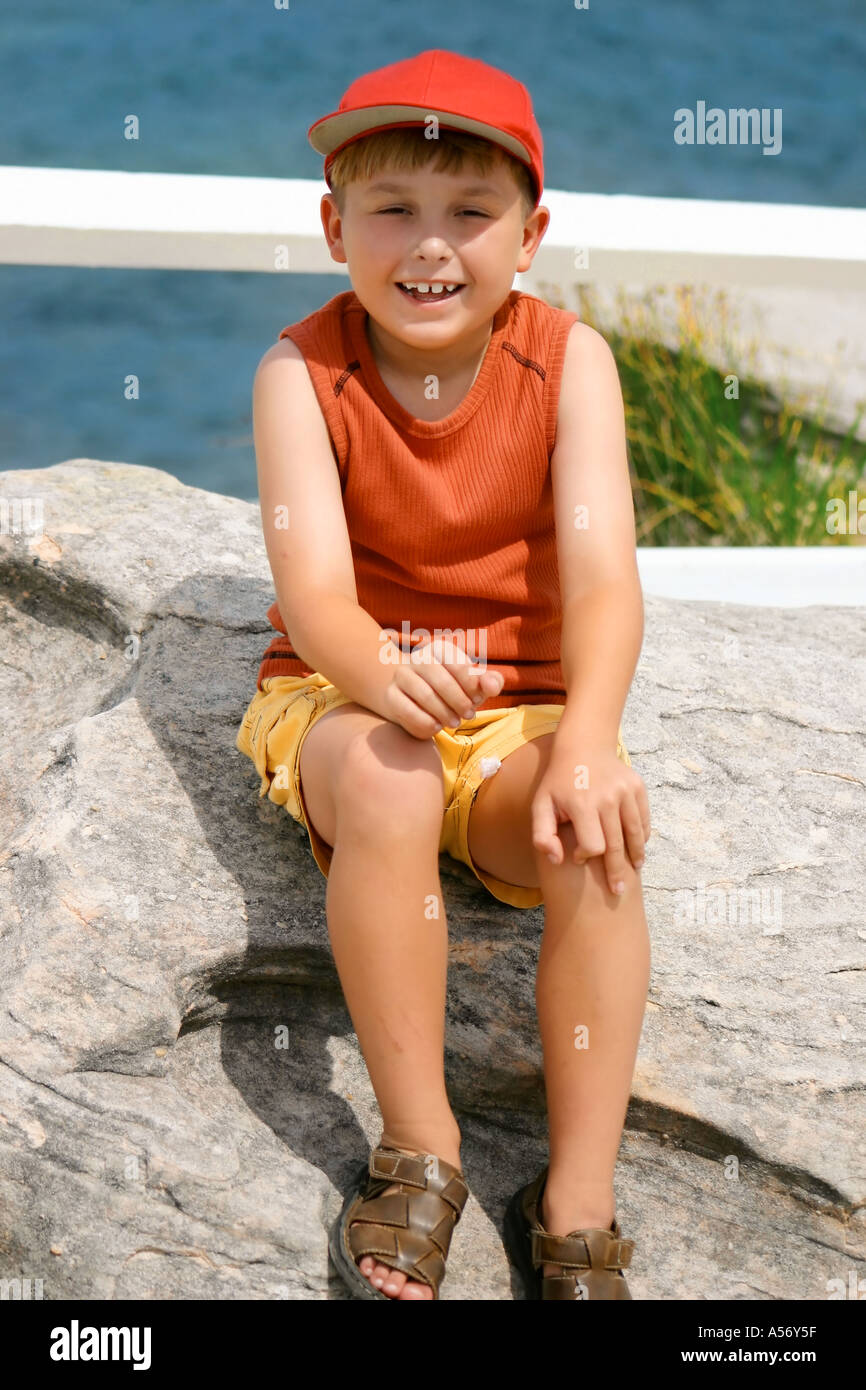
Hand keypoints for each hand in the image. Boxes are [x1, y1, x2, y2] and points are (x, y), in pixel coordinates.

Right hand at [382, 635, 504, 739]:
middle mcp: (418, 658)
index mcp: (440, 649)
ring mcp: (401, 675)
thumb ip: (490, 683)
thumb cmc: (452, 690)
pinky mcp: (390, 695)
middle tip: (469, 715)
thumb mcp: (474, 686)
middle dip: (459, 701)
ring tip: (454, 722)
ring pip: (424, 695)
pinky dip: (426, 722)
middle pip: (441, 680)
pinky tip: (436, 727)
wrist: (414, 698)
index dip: (472, 686)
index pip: (459, 665)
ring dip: (444, 713)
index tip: (478, 700)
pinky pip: (407, 710)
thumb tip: (492, 686)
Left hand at [531, 739, 650, 894]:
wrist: (583, 746)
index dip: (585, 856)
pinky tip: (637, 847)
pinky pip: (643, 819)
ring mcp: (626, 791)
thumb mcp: (541, 805)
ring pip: (636, 834)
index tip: (578, 857)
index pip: (593, 845)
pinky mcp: (638, 787)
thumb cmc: (558, 782)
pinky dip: (642, 835)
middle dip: (617, 872)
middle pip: (617, 845)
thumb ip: (542, 835)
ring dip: (636, 856)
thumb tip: (559, 861)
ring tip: (634, 871)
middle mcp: (608, 797)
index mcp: (583, 804)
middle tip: (618, 891)